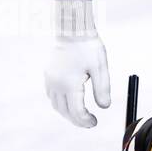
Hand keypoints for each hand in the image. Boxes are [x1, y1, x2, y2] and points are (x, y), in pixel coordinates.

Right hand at [44, 0, 110, 127]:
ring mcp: (50, 79)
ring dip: (67, 113)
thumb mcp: (101, 68)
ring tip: (81, 114)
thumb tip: (104, 107)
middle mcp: (56, 84)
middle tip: (90, 122)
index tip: (95, 122)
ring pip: (56, 105)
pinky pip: (51, 96)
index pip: (76, 112)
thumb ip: (102, 89)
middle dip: (77, 120)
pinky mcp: (48, 74)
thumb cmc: (88, 46)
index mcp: (69, 84)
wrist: (72, 27)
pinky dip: (60, 103)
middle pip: (65, 112)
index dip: (86, 121)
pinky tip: (70, 102)